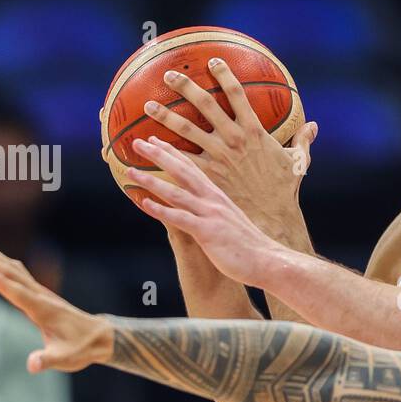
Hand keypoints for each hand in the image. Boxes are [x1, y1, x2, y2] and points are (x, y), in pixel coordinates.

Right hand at [0, 233, 111, 372]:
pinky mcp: (39, 293)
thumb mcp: (65, 359)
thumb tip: (33, 365)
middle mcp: (40, 296)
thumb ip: (47, 360)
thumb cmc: (81, 348)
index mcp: (43, 310)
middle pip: (11, 274)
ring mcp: (40, 292)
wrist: (99, 337)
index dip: (3, 284)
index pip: (20, 295)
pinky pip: (18, 274)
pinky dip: (3, 262)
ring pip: (13, 269)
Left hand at [126, 136, 289, 288]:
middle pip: (182, 172)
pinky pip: (180, 218)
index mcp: (219, 196)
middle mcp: (214, 200)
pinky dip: (161, 210)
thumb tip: (210, 208)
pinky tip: (144, 203)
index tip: (157, 140)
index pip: (194, 168)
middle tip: (138, 141)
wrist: (269, 261)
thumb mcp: (234, 220)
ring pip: (176, 192)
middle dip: (159, 155)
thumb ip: (220, 210)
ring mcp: (211, 215)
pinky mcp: (208, 232)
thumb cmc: (253, 245)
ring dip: (151, 181)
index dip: (174, 153)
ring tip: (131, 170)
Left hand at [141, 59, 316, 237]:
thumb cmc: (285, 191)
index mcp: (254, 132)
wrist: (273, 219)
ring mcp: (219, 159)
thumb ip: (302, 141)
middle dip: (185, 87)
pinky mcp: (209, 176)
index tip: (212, 61)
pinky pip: (182, 165)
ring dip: (164, 118)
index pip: (237, 94)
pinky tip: (146, 157)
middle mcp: (233, 141)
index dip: (224, 75)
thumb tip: (313, 126)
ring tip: (147, 107)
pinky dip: (163, 160)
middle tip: (169, 74)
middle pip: (205, 105)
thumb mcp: (297, 162)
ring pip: (185, 132)